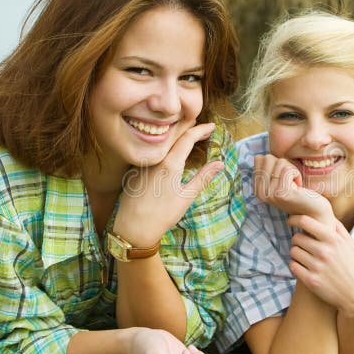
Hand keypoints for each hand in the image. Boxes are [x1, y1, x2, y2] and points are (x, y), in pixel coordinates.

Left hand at [115, 123, 223, 246]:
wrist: (133, 228)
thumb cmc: (162, 215)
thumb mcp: (187, 197)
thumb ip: (203, 177)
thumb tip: (220, 164)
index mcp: (170, 164)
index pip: (187, 138)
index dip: (201, 130)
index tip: (212, 126)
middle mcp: (155, 159)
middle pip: (174, 136)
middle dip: (190, 129)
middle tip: (204, 129)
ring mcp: (143, 163)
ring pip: (162, 143)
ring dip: (177, 137)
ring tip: (190, 137)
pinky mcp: (135, 169)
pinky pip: (153, 153)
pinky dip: (165, 148)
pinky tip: (170, 152)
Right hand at [252, 154, 332, 222]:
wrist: (314, 213)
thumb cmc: (300, 192)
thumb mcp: (279, 180)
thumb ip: (268, 169)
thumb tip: (260, 157)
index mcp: (257, 188)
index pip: (260, 158)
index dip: (276, 162)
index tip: (284, 177)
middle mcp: (260, 192)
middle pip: (268, 158)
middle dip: (284, 165)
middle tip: (291, 181)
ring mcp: (270, 194)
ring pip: (279, 162)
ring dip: (292, 170)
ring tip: (295, 185)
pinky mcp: (282, 193)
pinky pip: (288, 169)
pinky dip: (297, 174)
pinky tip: (299, 187)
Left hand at [287, 215, 353, 317]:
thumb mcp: (352, 245)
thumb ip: (339, 229)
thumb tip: (328, 216)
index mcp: (333, 240)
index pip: (306, 222)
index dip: (295, 219)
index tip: (291, 221)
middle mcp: (324, 251)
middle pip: (296, 237)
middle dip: (298, 239)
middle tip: (302, 244)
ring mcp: (316, 266)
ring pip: (293, 251)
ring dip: (296, 252)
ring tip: (304, 256)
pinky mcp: (311, 281)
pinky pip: (293, 266)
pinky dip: (295, 265)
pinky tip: (303, 266)